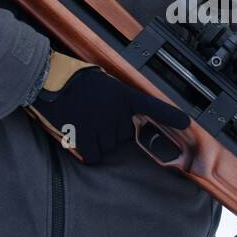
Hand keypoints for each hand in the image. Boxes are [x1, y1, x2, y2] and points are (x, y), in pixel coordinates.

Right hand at [27, 51, 188, 163]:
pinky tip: (80, 135)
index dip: (170, 116)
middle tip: (95, 114)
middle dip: (111, 129)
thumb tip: (127, 123)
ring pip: (109, 146)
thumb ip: (120, 102)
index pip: (152, 106)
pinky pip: (95, 155)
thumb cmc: (77, 82)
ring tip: (84, 120)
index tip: (186, 123)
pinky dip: (89, 151)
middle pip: (124, 135)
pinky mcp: (85, 136)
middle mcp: (116, 111)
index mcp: (123, 96)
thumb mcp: (105, 86)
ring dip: (98, 139)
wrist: (51, 81)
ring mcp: (101, 124)